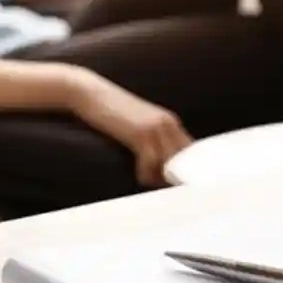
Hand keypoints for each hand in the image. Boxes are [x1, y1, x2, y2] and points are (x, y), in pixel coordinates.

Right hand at [63, 69, 193, 186]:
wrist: (92, 94)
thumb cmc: (112, 110)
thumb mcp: (139, 121)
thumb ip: (154, 135)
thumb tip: (162, 161)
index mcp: (169, 119)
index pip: (189, 148)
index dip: (186, 166)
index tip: (178, 180)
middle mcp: (166, 122)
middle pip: (182, 157)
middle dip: (175, 175)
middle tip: (165, 187)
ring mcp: (154, 127)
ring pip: (168, 162)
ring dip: (160, 177)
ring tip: (150, 183)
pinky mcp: (139, 134)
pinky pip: (150, 163)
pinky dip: (146, 175)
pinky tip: (140, 178)